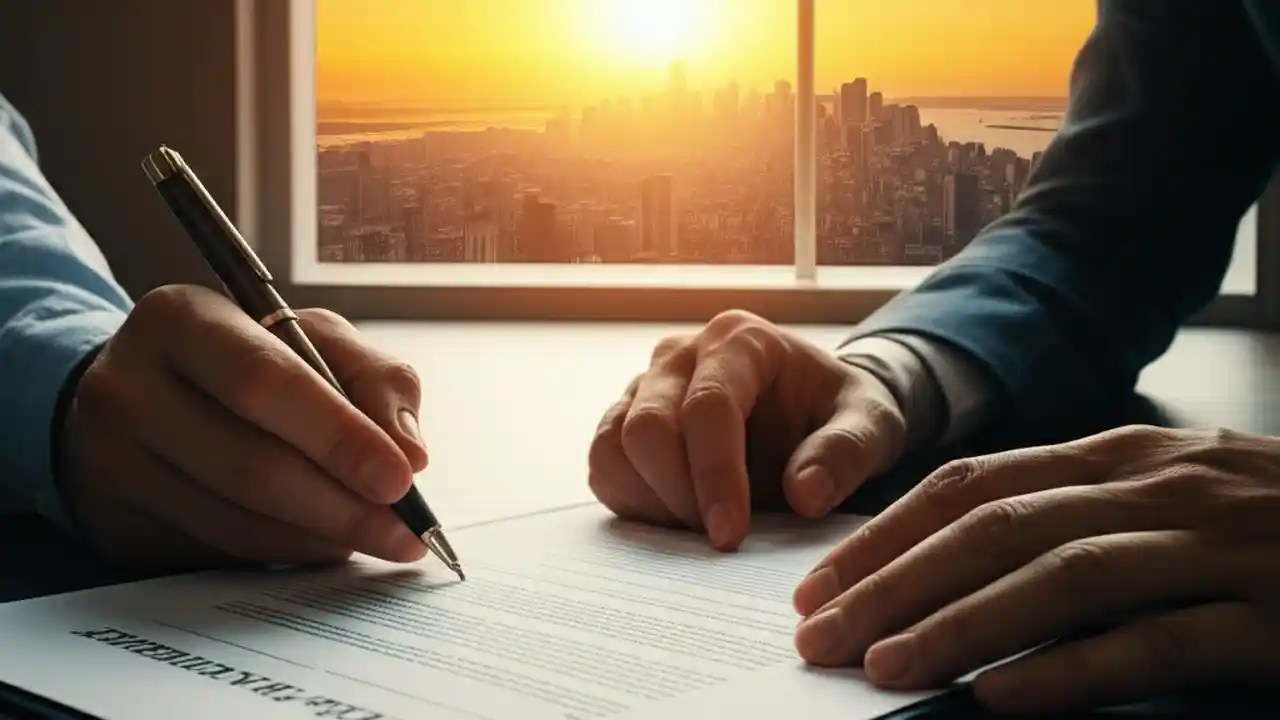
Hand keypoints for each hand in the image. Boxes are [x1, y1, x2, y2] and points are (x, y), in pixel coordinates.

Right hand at [62, 285, 430, 570]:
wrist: (143, 395)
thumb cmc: (247, 359)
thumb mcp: (313, 339)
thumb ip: (374, 380)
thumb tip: (410, 454)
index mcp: (181, 320)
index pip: (264, 381)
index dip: (339, 435)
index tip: (401, 479)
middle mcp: (130, 386)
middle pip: (250, 463)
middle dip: (343, 504)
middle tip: (403, 530)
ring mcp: (114, 459)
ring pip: (238, 519)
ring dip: (323, 536)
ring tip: (378, 537)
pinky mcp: (117, 517)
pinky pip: (222, 547)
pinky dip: (289, 550)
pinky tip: (328, 542)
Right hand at [588, 310, 906, 549]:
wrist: (815, 414)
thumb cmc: (839, 414)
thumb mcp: (871, 426)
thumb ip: (846, 453)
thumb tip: (804, 494)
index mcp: (740, 341)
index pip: (707, 405)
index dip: (714, 475)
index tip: (731, 535)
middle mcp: (681, 355)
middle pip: (646, 426)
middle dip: (679, 495)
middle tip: (721, 540)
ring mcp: (646, 388)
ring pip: (612, 447)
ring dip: (650, 502)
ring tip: (702, 530)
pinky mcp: (625, 424)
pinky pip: (605, 467)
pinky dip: (632, 504)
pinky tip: (679, 523)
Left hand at [792, 425, 1279, 712]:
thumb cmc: (1268, 529)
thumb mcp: (1164, 503)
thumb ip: (1075, 519)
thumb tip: (956, 567)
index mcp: (1122, 458)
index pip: (973, 485)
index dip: (887, 533)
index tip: (819, 580)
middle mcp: (1158, 489)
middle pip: (995, 529)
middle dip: (894, 582)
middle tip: (819, 633)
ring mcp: (1217, 550)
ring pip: (1060, 579)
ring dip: (959, 624)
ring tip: (881, 667)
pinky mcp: (1273, 620)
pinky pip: (1155, 645)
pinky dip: (1070, 672)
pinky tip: (1000, 699)